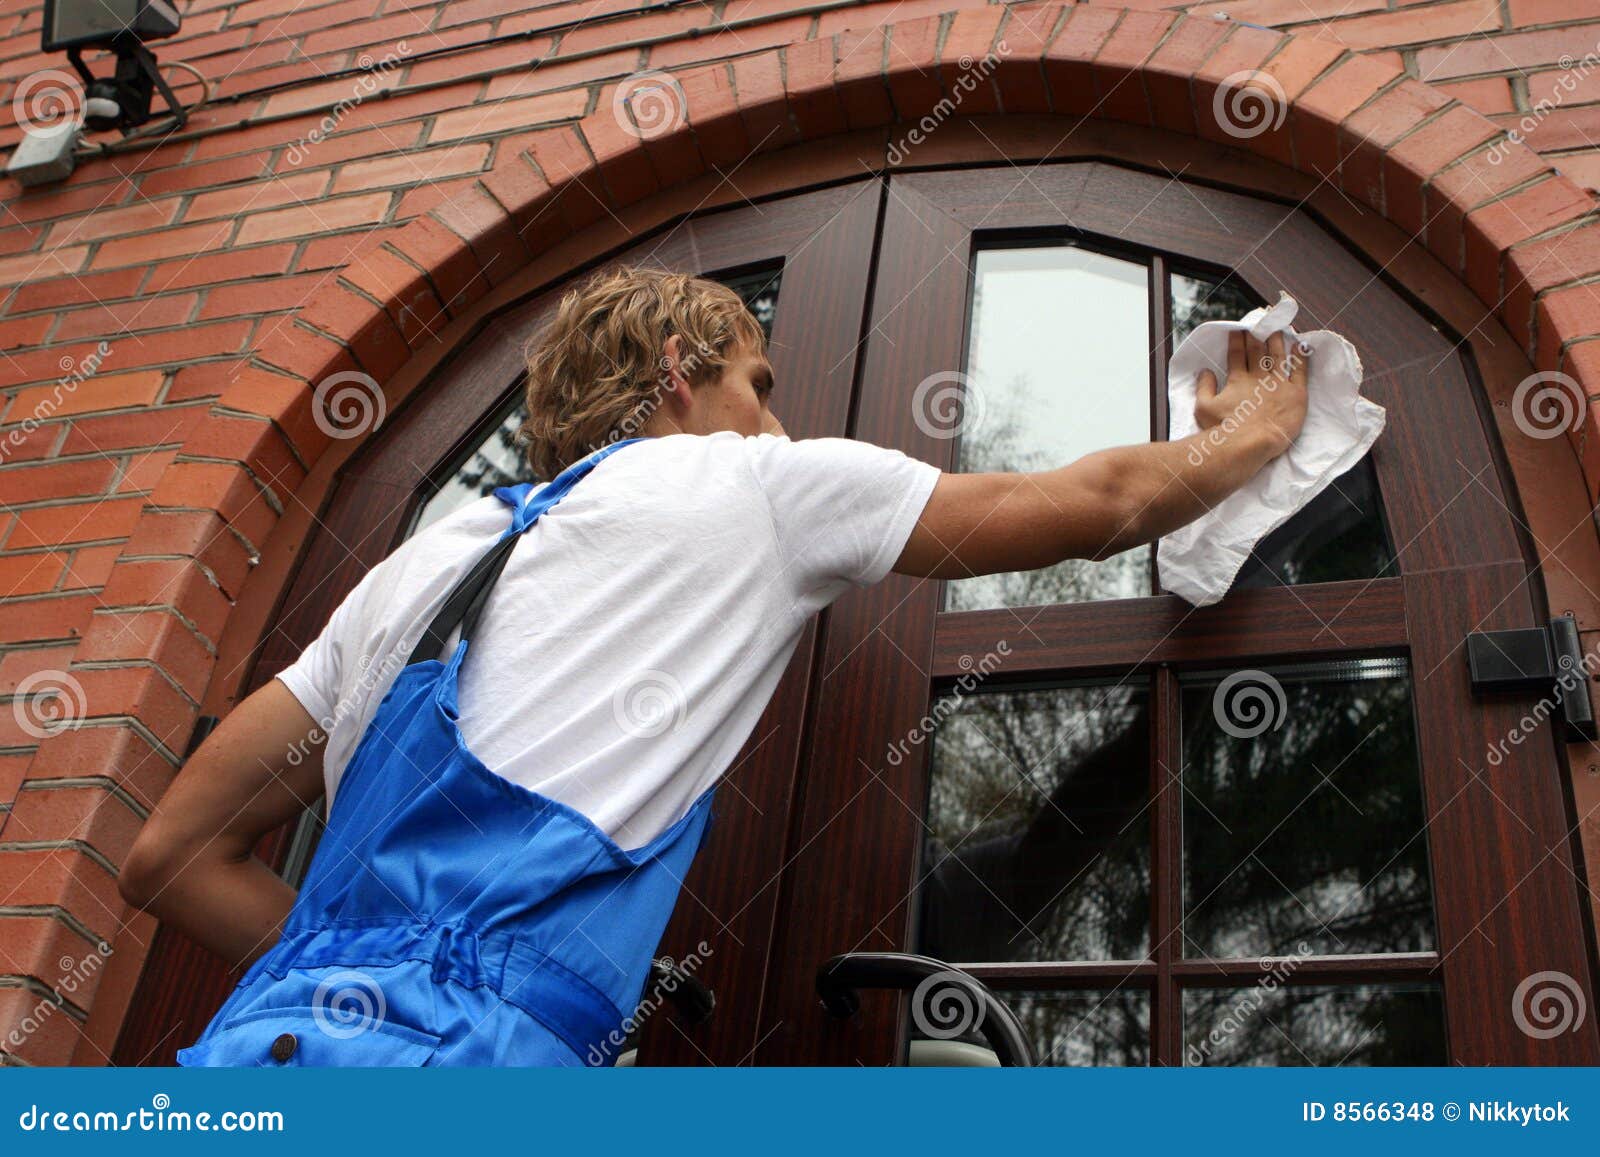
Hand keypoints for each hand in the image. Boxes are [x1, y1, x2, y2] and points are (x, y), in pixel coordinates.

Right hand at [1194, 330, 1308, 455]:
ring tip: (1277, 329)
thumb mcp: (1204, 409)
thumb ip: (1204, 387)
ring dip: (1278, 341)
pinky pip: (1300, 371)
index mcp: (1238, 379)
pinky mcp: (1296, 393)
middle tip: (1259, 323)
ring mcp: (1279, 384)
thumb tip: (1204, 371)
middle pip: (1258, 351)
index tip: (1238, 329)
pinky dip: (1300, 358)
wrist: (1251, 442)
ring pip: (1279, 356)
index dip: (1237, 340)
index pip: (1237, 354)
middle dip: (1257, 335)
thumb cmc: (1225, 429)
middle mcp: (1259, 377)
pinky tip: (1300, 346)